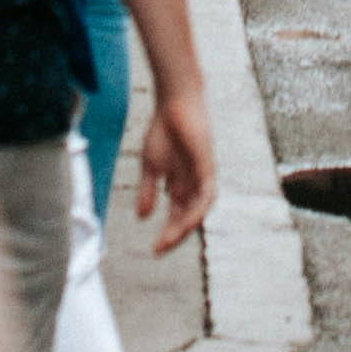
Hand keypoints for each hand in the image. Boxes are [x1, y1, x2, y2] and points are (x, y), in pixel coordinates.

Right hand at [135, 82, 215, 247]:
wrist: (173, 101)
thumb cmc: (163, 129)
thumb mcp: (151, 165)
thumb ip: (148, 191)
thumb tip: (142, 217)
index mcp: (181, 185)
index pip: (178, 216)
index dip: (168, 234)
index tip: (153, 250)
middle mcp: (194, 184)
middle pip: (188, 218)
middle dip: (175, 236)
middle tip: (159, 249)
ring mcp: (202, 176)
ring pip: (198, 211)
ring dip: (185, 227)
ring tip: (169, 240)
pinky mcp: (208, 167)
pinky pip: (206, 196)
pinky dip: (197, 210)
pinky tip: (185, 221)